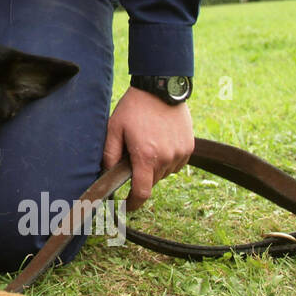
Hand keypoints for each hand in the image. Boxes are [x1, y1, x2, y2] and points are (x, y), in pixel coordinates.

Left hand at [102, 86, 192, 211]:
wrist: (161, 89)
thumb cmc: (135, 107)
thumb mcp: (114, 128)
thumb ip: (109, 153)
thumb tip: (107, 173)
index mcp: (146, 156)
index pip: (142, 192)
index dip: (133, 204)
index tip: (127, 207)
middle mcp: (166, 158)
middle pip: (151, 182)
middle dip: (140, 176)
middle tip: (133, 156)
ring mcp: (180, 153)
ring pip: (164, 173)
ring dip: (154, 168)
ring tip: (147, 144)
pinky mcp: (189, 148)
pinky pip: (176, 164)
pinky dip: (166, 160)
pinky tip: (159, 143)